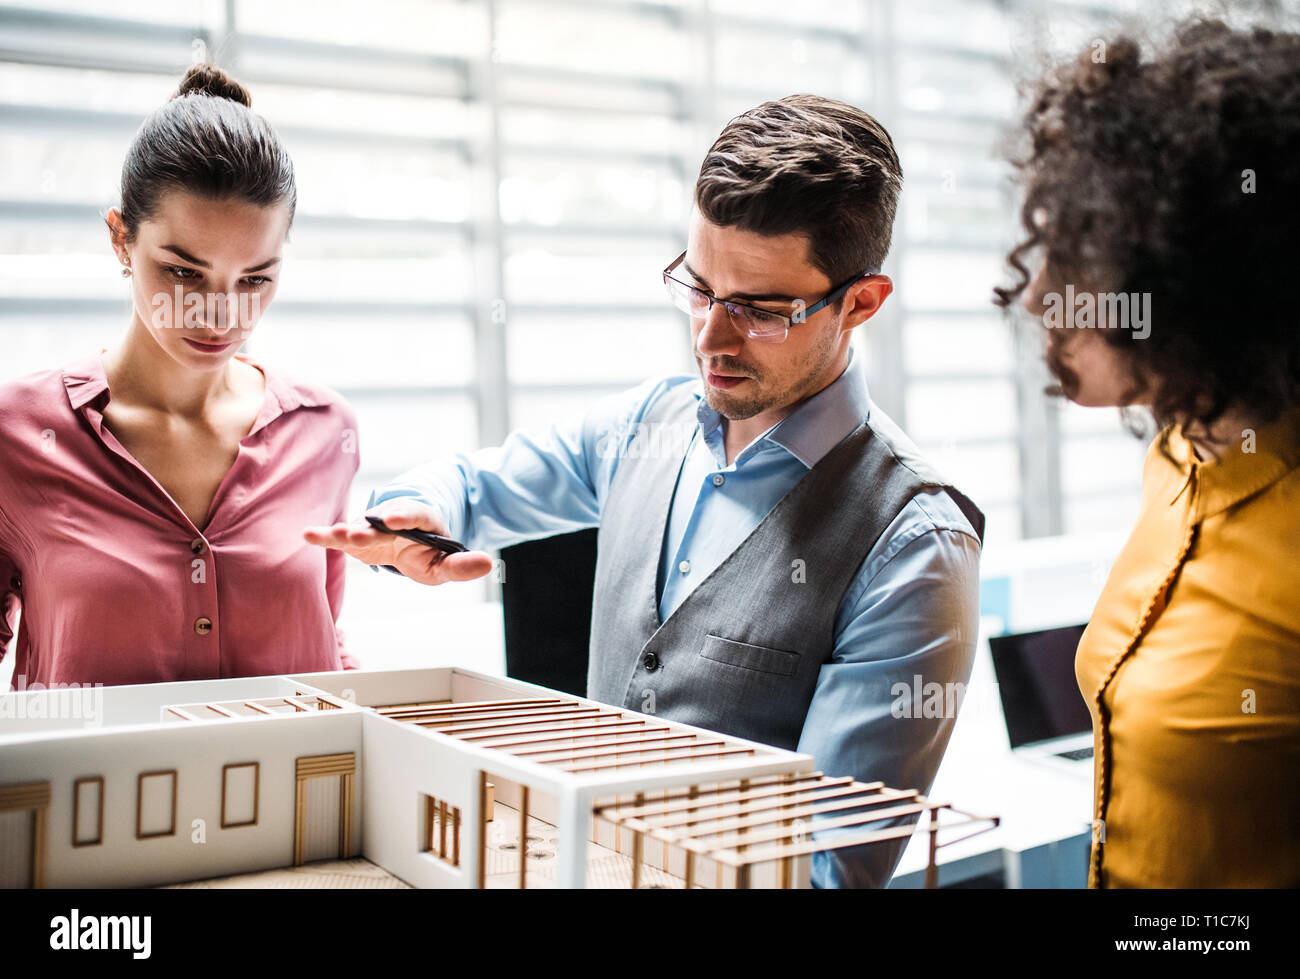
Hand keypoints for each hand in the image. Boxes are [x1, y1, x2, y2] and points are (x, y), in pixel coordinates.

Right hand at [304, 500, 494, 585]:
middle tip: (357, 531)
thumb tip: (488, 563)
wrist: (408, 542)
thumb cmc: (428, 552)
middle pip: (380, 523)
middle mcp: (392, 520)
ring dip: (345, 531)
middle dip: (369, 527)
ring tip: (335, 534)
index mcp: (420, 520)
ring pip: (358, 528)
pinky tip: (307, 534)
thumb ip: (463, 565)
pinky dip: (324, 536)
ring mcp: (372, 527)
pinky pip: (339, 538)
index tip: (393, 518)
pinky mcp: (355, 538)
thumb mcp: (447, 563)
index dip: (404, 516)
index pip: (414, 515)